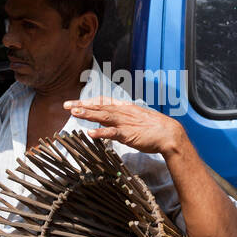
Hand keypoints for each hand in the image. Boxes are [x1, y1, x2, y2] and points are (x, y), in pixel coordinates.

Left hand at [63, 99, 182, 156]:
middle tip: (66, 105)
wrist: (169, 133)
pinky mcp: (128, 134)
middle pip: (99, 106)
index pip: (103, 101)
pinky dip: (100, 132)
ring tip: (74, 113)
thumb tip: (105, 122)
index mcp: (125, 108)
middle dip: (82, 105)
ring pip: (103, 116)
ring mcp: (125, 122)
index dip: (88, 101)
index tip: (76, 103)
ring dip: (88, 114)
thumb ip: (120, 119)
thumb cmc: (154, 127)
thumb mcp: (135, 119)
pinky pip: (112, 133)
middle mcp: (123, 112)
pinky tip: (90, 133)